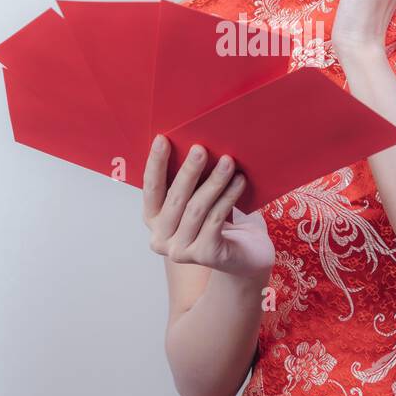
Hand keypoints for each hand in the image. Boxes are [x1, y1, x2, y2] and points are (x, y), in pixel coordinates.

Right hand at [142, 136, 273, 280]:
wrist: (245, 256)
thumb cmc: (219, 221)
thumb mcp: (199, 199)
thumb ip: (189, 182)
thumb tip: (193, 144)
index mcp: (153, 220)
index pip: (151, 189)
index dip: (155, 164)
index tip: (162, 139)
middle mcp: (161, 239)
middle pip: (175, 199)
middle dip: (188, 171)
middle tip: (201, 149)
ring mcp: (181, 250)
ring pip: (197, 209)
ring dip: (214, 182)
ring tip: (228, 162)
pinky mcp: (204, 255)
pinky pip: (216, 219)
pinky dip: (228, 197)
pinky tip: (240, 181)